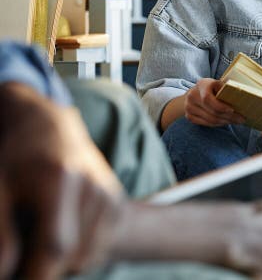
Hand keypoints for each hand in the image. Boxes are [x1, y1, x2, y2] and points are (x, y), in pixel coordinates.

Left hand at [0, 82, 122, 278]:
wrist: (51, 129)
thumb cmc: (18, 160)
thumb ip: (2, 234)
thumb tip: (7, 273)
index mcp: (60, 180)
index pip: (55, 246)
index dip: (37, 275)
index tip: (22, 279)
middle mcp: (93, 188)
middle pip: (72, 258)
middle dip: (45, 269)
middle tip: (22, 256)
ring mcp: (110, 197)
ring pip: (86, 259)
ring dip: (61, 264)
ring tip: (41, 236)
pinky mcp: (118, 206)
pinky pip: (96, 251)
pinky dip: (76, 254)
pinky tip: (61, 231)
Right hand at [184, 78, 245, 126]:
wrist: (194, 93)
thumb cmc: (212, 87)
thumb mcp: (218, 83)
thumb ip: (226, 88)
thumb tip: (242, 96)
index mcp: (202, 84)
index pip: (208, 98)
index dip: (220, 106)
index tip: (232, 110)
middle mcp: (192, 95)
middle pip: (212, 111)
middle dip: (229, 117)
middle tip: (241, 119)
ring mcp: (189, 107)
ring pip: (210, 119)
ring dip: (225, 122)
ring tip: (236, 121)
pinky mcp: (189, 116)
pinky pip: (206, 123)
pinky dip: (218, 124)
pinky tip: (226, 122)